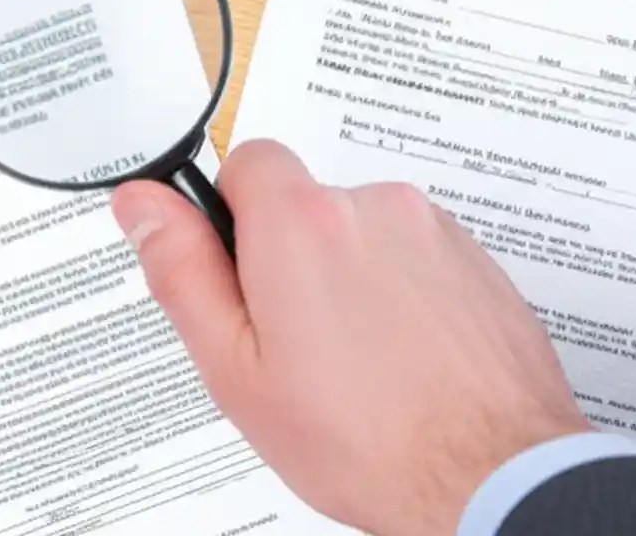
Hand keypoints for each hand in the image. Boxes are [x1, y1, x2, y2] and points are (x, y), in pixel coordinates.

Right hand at [110, 139, 591, 535]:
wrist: (492, 475)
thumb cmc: (366, 438)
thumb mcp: (237, 368)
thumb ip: (182, 272)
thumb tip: (143, 205)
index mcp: (302, 223)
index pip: (247, 161)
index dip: (232, 216)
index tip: (240, 273)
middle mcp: (375, 207)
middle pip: (306, 204)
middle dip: (290, 258)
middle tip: (295, 344)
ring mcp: (433, 231)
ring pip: (362, 234)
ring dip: (349, 278)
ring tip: (357, 364)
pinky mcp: (475, 259)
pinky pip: (414, 257)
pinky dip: (401, 294)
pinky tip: (401, 359)